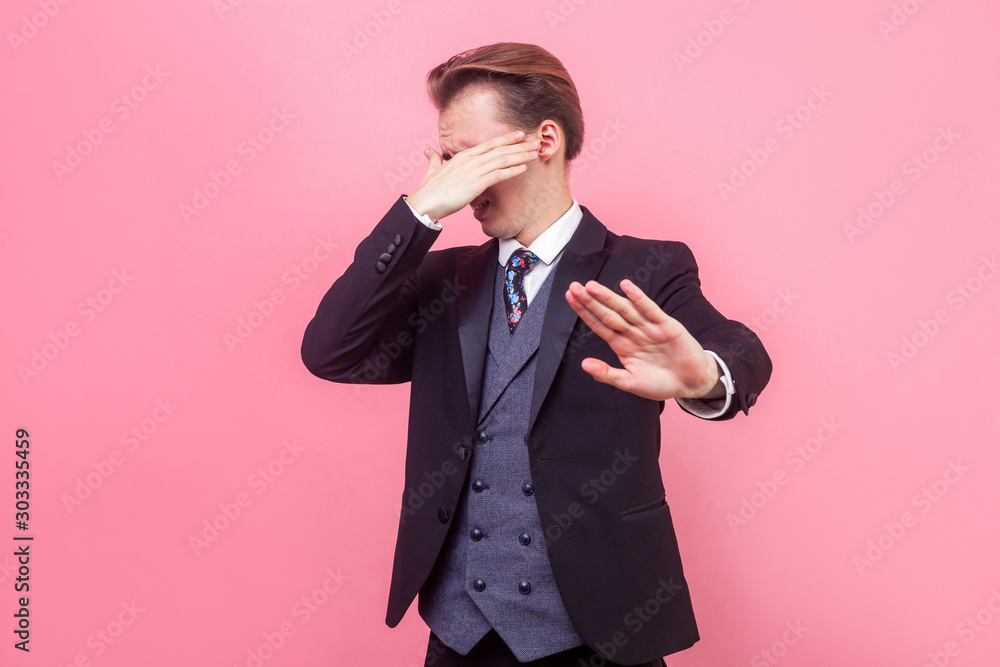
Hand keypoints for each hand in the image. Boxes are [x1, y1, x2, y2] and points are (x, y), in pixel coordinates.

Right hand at [404, 130, 539, 222]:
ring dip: (521, 155)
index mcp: (462, 156)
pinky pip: (498, 175)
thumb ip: (434, 159)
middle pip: (499, 149)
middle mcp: (470, 160)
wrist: (424, 203)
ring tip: (536, 153)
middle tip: (536, 141)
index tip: (520, 134)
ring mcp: (473, 171)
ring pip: (502, 159)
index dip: (506, 138)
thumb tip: (429, 151)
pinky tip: (524, 168)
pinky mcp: (475, 184)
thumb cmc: (429, 190)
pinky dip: (512, 170)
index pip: (489, 143)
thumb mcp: (432, 170)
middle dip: (520, 145)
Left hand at [564, 278, 723, 400]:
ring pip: (625, 309)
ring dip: (608, 297)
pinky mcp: (666, 326)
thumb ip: (607, 374)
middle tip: (574, 287)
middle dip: (590, 301)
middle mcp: (633, 333)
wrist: (691, 383)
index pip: (599, 325)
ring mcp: (648, 328)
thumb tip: (583, 364)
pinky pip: (650, 309)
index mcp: (622, 345)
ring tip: (591, 287)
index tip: (570, 299)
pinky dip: (639, 298)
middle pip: (608, 314)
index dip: (585, 312)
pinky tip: (626, 287)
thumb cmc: (661, 383)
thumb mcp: (630, 383)